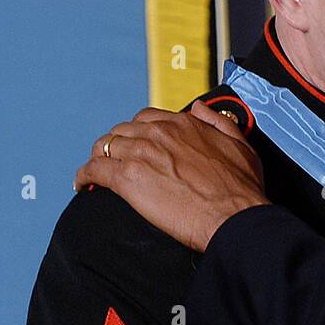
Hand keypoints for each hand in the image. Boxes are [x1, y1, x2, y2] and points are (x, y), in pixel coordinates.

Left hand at [74, 100, 268, 251]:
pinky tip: (83, 183)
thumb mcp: (240, 144)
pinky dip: (84, 175)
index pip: (148, 118)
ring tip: (97, 169)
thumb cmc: (241, 188)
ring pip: (106, 146)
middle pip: (123, 129)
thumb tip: (199, 107)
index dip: (139, 131)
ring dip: (99, 156)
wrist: (234, 217)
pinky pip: (94, 169)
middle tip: (115, 158)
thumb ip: (217, 120)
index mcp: (184, 124)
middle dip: (117, 143)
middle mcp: (160, 133)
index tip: (137, 143)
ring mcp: (141, 153)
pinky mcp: (128, 179)